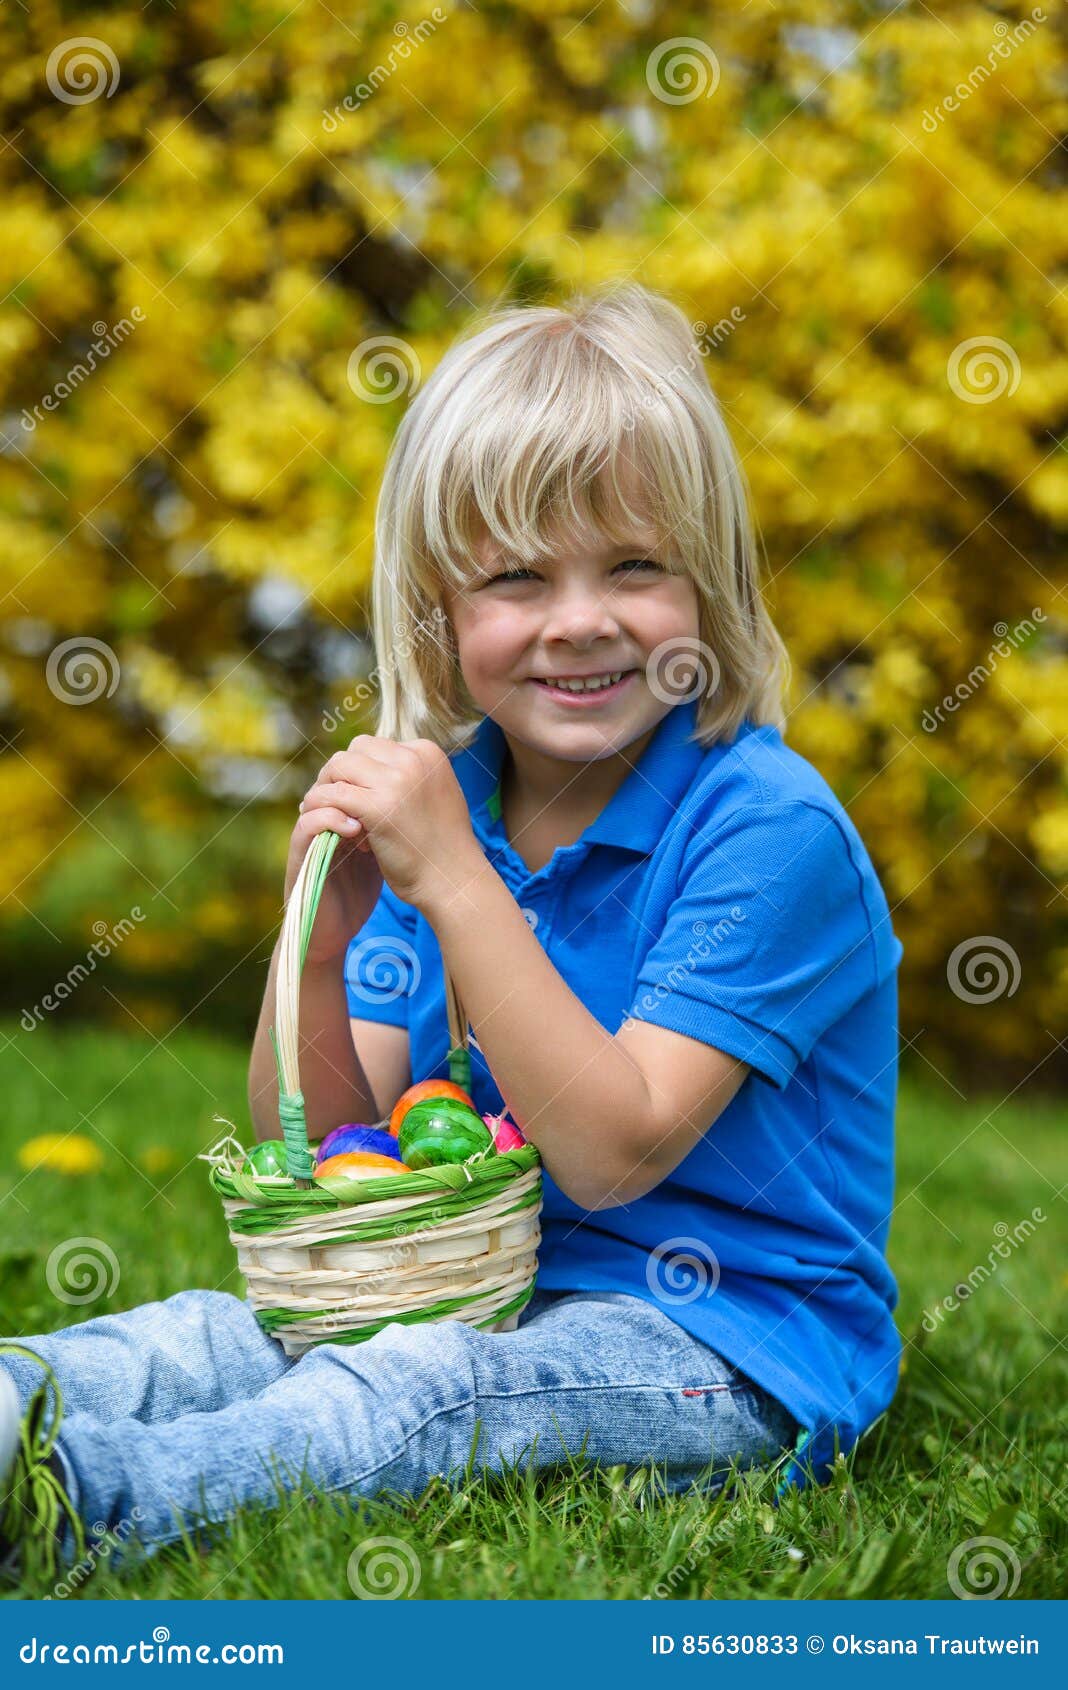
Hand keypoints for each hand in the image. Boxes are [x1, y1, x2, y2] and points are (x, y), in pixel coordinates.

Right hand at [284, 784, 383, 967]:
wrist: (335, 928)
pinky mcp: (300, 853)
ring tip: (370, 818)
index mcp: (343, 808)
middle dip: (362, 782)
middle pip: (337, 771)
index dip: (376, 771)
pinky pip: (308, 823)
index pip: (356, 767)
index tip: (400, 788)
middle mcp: (324, 813)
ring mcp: (310, 831)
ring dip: (348, 798)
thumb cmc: (362, 888)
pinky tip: (355, 829)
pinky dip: (331, 819)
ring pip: (320, 793)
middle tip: (384, 799)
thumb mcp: (381, 846)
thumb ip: (390, 818)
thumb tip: (422, 794)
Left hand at [298, 735, 481, 915]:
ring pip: (338, 766)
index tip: (358, 798)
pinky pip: (331, 794)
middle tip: (339, 805)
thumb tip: (368, 772)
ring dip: (327, 788)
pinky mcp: (377, 806)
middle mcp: (412, 758)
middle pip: (355, 750)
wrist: (453, 879)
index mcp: (427, 752)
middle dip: (341, 775)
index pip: (376, 747)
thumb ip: (408, 777)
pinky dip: (319, 806)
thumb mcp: (433, 794)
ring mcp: (395, 781)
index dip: (361, 771)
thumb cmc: (442, 845)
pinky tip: (323, 825)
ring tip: (333, 815)